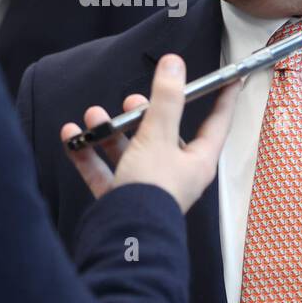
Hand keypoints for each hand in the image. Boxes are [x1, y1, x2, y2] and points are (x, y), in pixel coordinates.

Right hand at [60, 54, 238, 212]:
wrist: (123, 237)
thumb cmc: (151, 192)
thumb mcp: (158, 136)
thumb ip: (166, 98)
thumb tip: (175, 64)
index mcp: (196, 161)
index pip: (216, 123)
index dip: (223, 100)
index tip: (230, 80)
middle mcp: (174, 174)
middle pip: (163, 134)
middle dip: (142, 114)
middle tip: (132, 101)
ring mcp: (145, 186)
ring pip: (128, 150)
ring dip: (108, 130)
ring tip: (94, 116)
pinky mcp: (119, 197)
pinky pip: (102, 170)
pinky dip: (87, 152)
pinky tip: (72, 136)